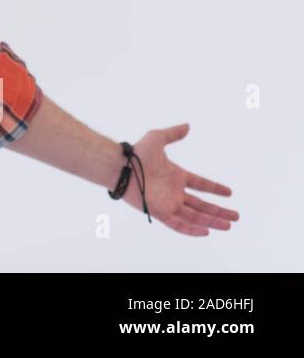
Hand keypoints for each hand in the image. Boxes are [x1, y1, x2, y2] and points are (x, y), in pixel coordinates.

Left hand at [123, 123, 238, 235]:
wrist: (121, 166)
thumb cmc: (136, 153)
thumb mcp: (157, 138)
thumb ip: (172, 134)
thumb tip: (187, 126)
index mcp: (176, 176)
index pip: (200, 184)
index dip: (215, 189)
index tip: (229, 192)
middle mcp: (174, 191)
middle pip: (201, 205)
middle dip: (218, 211)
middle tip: (236, 216)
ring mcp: (168, 202)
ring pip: (194, 216)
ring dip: (211, 221)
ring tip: (229, 225)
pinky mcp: (160, 211)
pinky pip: (178, 224)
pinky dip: (191, 229)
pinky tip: (206, 231)